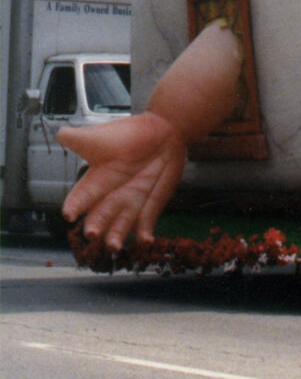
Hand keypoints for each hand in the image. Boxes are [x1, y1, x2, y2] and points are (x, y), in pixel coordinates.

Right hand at [58, 113, 186, 250]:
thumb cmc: (130, 134)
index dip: (76, 204)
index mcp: (97, 179)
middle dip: (95, 225)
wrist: (164, 132)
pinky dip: (145, 233)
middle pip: (101, 214)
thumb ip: (81, 139)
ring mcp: (132, 200)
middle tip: (91, 235)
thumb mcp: (103, 137)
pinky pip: (146, 222)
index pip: (83, 194)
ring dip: (116, 236)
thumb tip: (59, 134)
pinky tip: (144, 241)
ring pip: (121, 223)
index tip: (69, 214)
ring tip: (113, 246)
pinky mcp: (151, 204)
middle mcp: (112, 194)